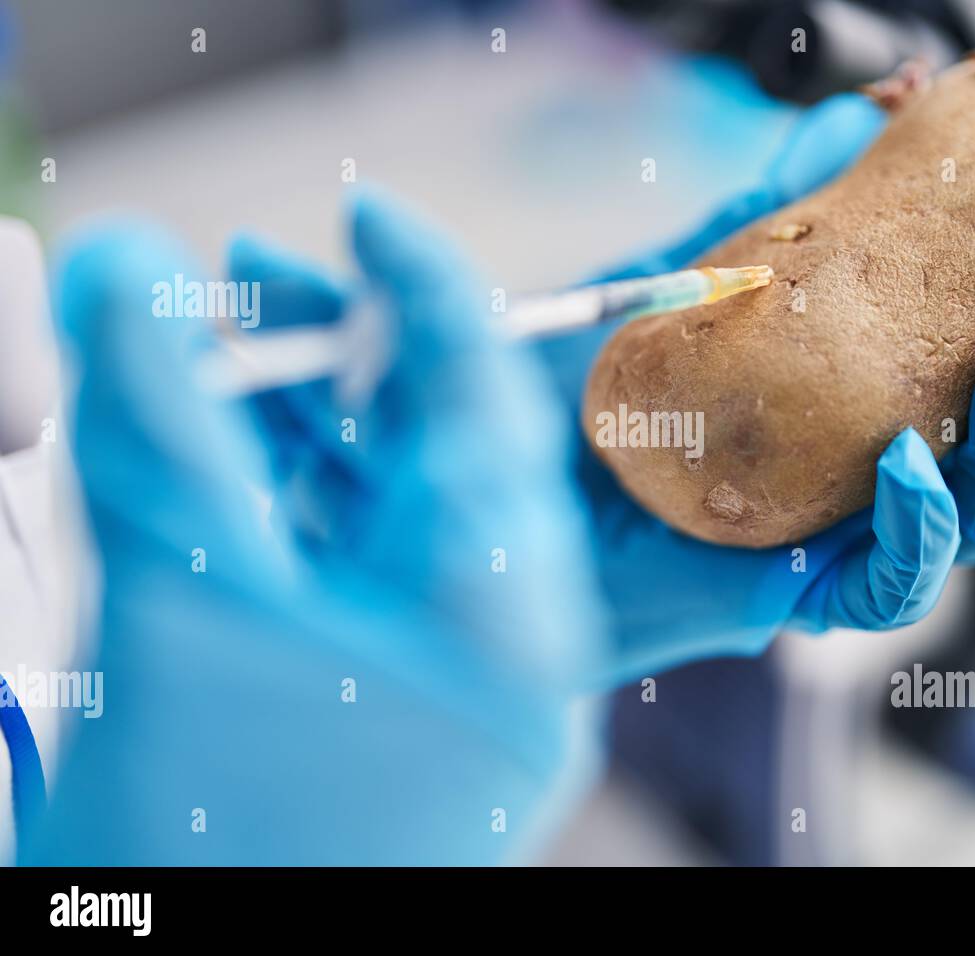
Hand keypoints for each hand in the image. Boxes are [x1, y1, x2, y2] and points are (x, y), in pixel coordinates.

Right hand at [27, 192, 608, 863]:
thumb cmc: (200, 838)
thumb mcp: (174, 600)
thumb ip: (152, 420)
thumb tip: (126, 264)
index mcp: (502, 617)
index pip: (490, 409)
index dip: (430, 293)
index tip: (370, 214)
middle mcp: (509, 650)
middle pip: (443, 455)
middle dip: (344, 359)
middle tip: (253, 281)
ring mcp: (460, 689)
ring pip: (395, 518)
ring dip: (305, 432)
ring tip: (209, 355)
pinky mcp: (402, 712)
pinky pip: (368, 581)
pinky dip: (297, 514)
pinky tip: (220, 460)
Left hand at [533, 93, 974, 683]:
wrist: (491, 485)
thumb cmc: (585, 391)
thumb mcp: (682, 279)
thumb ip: (769, 215)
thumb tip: (845, 124)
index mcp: (861, 399)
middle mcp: (867, 472)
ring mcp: (838, 538)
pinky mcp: (795, 596)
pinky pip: (889, 581)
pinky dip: (917, 521)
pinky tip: (907, 456)